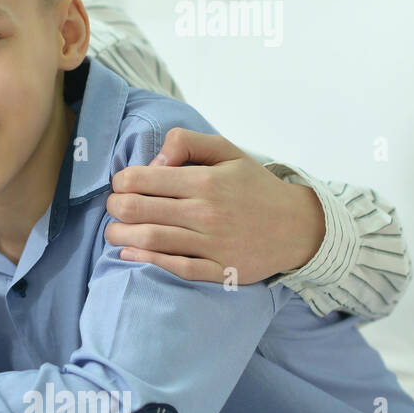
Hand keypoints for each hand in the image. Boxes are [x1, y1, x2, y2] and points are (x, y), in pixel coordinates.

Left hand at [104, 128, 324, 284]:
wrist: (299, 227)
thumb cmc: (256, 188)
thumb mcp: (228, 152)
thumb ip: (187, 143)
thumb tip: (154, 160)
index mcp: (205, 181)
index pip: (140, 179)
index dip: (121, 182)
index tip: (122, 185)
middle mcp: (206, 212)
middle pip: (136, 209)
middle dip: (114, 207)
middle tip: (115, 208)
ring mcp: (212, 244)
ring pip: (150, 239)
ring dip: (120, 235)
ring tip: (114, 231)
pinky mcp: (219, 269)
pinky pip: (175, 267)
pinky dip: (146, 260)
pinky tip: (129, 254)